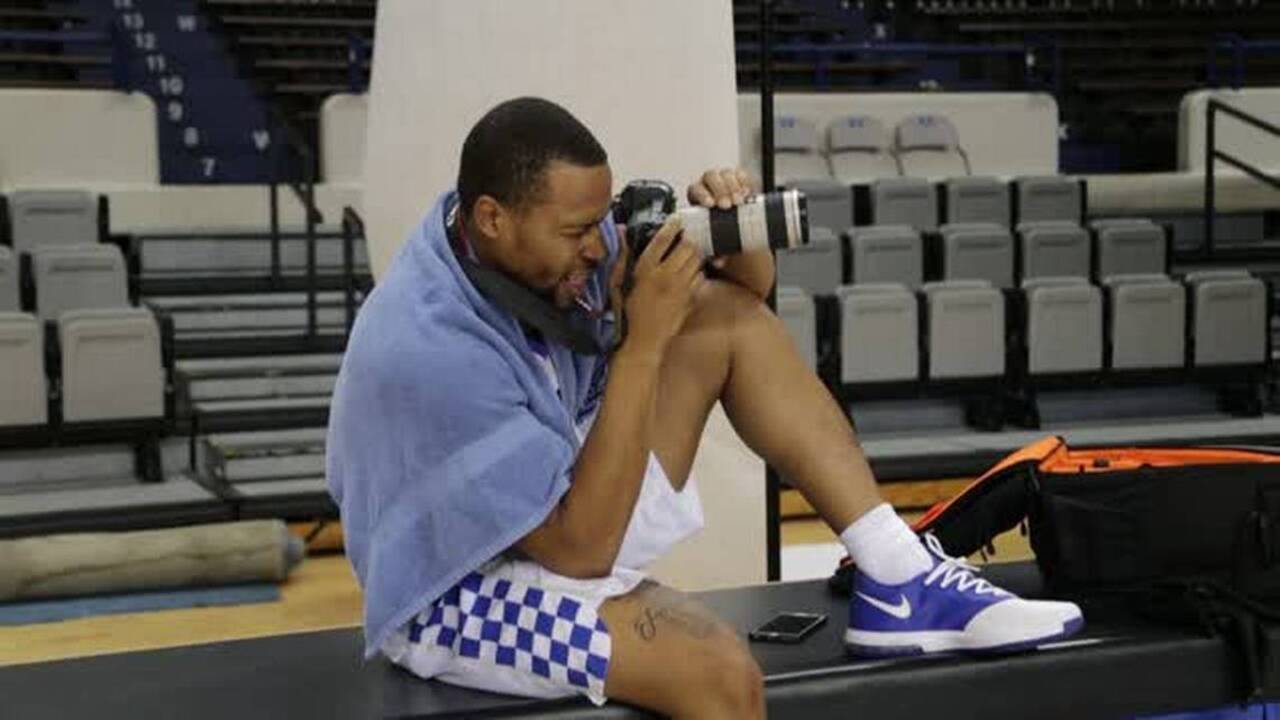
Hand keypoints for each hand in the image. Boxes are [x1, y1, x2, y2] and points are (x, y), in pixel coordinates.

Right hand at [620, 215, 703, 358]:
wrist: (643, 341)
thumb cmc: (627, 312)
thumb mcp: (618, 282)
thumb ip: (622, 255)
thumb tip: (621, 230)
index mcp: (645, 270)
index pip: (662, 240)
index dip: (672, 226)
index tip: (677, 220)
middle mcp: (665, 277)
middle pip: (687, 247)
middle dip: (687, 241)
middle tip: (685, 240)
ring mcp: (680, 289)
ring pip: (697, 261)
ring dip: (694, 255)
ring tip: (689, 255)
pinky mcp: (690, 299)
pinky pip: (700, 278)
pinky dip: (698, 273)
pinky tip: (690, 274)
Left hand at [687, 168, 760, 270]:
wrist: (733, 225)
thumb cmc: (717, 230)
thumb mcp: (714, 238)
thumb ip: (715, 249)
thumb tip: (718, 261)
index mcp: (697, 197)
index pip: (695, 189)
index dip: (702, 194)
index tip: (711, 205)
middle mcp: (708, 185)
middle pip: (710, 177)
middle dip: (719, 189)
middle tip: (728, 205)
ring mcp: (724, 180)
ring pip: (725, 174)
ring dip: (733, 185)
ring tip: (740, 201)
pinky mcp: (738, 180)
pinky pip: (740, 174)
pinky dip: (744, 180)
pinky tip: (748, 190)